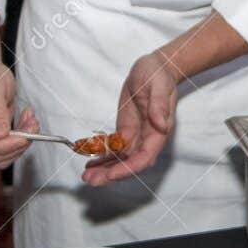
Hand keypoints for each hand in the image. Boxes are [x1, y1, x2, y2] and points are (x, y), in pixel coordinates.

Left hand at [83, 52, 179, 185]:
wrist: (156, 67)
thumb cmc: (158, 75)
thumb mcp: (158, 85)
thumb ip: (159, 105)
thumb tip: (161, 125)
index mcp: (158, 131)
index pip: (144, 156)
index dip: (128, 168)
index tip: (112, 174)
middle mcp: (147, 138)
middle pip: (130, 163)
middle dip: (111, 174)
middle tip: (90, 179)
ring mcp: (136, 135)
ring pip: (120, 159)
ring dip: (104, 169)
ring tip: (86, 175)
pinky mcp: (126, 130)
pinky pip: (114, 148)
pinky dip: (102, 157)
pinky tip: (89, 163)